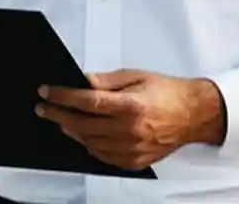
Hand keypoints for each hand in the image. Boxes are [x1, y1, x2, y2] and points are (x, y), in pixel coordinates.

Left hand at [35, 69, 224, 170]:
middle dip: (58, 115)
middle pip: (82, 125)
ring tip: (62, 120)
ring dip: (71, 131)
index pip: (86, 101)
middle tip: (44, 108)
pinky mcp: (134, 161)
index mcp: (130, 106)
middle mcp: (130, 130)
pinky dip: (89, 145)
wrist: (193, 115)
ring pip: (89, 143)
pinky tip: (84, 135)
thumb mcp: (136, 76)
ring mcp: (132, 149)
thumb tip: (82, 81)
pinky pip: (103, 157)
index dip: (62, 96)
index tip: (46, 92)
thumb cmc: (167, 93)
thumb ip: (106, 81)